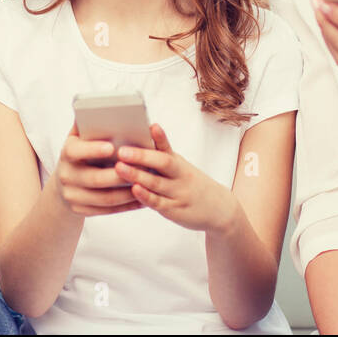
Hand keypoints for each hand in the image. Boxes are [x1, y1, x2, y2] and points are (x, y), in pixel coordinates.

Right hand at [52, 123, 143, 216]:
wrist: (63, 183)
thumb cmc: (80, 153)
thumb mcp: (79, 137)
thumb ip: (88, 124)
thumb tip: (97, 107)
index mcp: (66, 152)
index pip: (77, 151)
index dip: (93, 150)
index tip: (112, 147)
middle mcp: (66, 175)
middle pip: (94, 178)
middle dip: (119, 175)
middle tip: (141, 168)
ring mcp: (72, 195)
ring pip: (104, 198)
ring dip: (127, 193)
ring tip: (146, 185)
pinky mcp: (80, 210)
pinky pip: (106, 210)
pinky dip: (125, 206)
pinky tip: (141, 199)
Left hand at [114, 123, 238, 234]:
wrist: (218, 209)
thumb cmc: (192, 185)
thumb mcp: (181, 169)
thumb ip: (161, 159)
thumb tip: (134, 146)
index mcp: (178, 163)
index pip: (167, 147)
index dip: (160, 137)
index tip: (152, 126)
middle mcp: (179, 176)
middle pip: (162, 163)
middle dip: (141, 156)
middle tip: (122, 151)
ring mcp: (178, 193)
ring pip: (156, 183)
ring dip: (136, 175)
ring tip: (119, 167)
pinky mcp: (174, 210)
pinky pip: (158, 202)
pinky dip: (145, 196)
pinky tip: (134, 190)